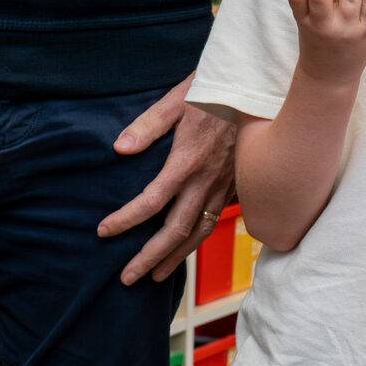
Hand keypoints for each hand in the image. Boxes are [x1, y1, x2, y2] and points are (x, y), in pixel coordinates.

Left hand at [100, 75, 239, 282]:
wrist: (261, 87)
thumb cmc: (217, 89)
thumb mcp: (178, 100)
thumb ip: (148, 125)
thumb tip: (120, 149)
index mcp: (187, 161)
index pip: (151, 202)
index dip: (125, 220)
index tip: (103, 231)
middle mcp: (206, 180)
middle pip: (175, 230)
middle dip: (149, 257)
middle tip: (127, 278)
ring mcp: (225, 184)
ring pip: (199, 231)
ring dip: (176, 257)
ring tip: (156, 276)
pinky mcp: (237, 183)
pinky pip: (215, 219)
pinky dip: (199, 238)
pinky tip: (189, 244)